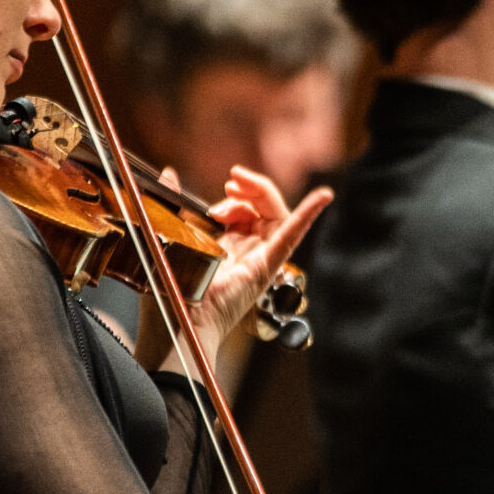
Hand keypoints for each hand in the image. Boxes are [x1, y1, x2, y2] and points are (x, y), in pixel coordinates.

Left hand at [161, 165, 331, 372]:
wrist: (174, 319)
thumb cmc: (170, 288)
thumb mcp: (171, 231)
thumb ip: (173, 201)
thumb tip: (170, 175)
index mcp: (228, 246)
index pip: (248, 210)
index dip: (241, 194)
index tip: (228, 184)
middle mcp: (247, 252)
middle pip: (265, 209)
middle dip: (252, 188)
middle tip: (232, 179)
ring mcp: (260, 260)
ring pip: (277, 216)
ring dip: (262, 193)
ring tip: (236, 187)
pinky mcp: (265, 268)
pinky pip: (292, 237)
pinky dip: (309, 215)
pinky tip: (324, 196)